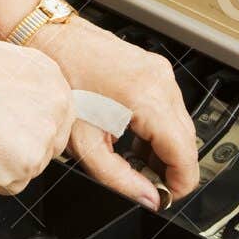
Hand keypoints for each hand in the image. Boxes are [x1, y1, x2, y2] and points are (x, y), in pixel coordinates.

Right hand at [0, 36, 74, 195]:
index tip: (8, 124)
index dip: (26, 122)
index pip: (54, 112)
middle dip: (19, 145)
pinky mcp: (24, 169)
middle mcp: (56, 106)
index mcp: (49, 74)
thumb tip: (11, 105)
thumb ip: (16, 87)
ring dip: (0, 160)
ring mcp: (43, 139)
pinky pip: (7, 184)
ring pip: (26, 165)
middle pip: (47, 143)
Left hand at [25, 14, 199, 205]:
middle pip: (187, 141)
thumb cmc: (61, 82)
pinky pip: (170, 107)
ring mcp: (161, 72)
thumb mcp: (85, 142)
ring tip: (134, 159)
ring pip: (181, 125)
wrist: (51, 40)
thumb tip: (147, 198)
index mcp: (148, 99)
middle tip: (145, 182)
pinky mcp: (155, 68)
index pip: (185, 155)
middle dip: (171, 167)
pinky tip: (133, 137)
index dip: (179, 184)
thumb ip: (119, 178)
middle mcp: (161, 82)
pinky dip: (159, 128)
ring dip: (165, 148)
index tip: (165, 196)